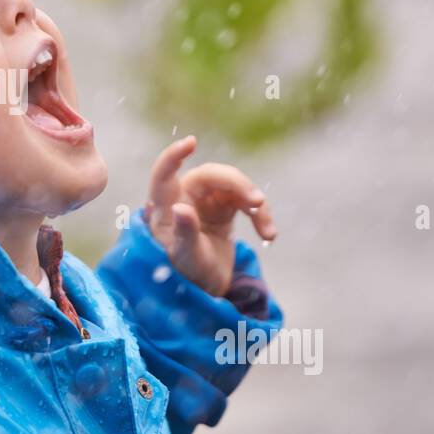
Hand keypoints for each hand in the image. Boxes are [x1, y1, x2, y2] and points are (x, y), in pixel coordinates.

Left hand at [144, 135, 276, 296]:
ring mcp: (205, 202)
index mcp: (165, 207)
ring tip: (268, 230)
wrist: (203, 291)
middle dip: (237, 184)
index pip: (164, 174)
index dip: (174, 156)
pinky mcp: (224, 209)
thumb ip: (185, 233)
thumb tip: (182, 209)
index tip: (191, 142)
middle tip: (258, 202)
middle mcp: (184, 198)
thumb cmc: (186, 274)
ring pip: (234, 187)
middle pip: (211, 176)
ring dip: (255, 204)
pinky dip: (260, 215)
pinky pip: (246, 201)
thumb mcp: (187, 258)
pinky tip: (269, 235)